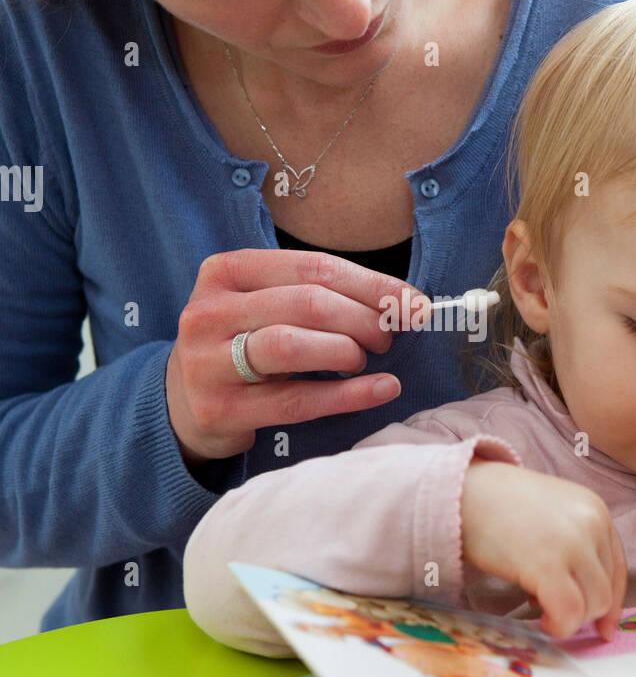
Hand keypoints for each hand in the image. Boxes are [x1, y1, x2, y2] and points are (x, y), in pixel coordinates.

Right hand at [166, 249, 429, 465]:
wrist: (182, 403)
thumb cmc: (241, 344)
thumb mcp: (263, 305)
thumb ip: (316, 295)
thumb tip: (404, 302)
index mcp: (224, 271)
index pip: (312, 267)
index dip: (372, 284)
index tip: (413, 302)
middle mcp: (209, 312)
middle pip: (306, 303)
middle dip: (362, 318)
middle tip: (388, 335)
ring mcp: (208, 362)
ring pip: (291, 345)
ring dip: (346, 350)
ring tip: (368, 358)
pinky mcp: (219, 410)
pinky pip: (294, 400)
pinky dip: (346, 395)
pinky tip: (381, 389)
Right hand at [461, 461, 627, 639]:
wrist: (463, 492)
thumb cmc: (499, 505)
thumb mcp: (552, 514)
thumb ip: (576, 545)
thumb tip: (584, 598)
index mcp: (595, 509)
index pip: (617, 567)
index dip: (612, 603)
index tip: (603, 626)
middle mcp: (592, 523)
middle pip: (605, 590)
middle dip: (582, 610)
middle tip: (550, 606)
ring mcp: (572, 543)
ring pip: (593, 605)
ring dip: (569, 618)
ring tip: (539, 605)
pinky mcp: (548, 564)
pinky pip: (569, 612)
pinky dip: (559, 625)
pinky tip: (540, 618)